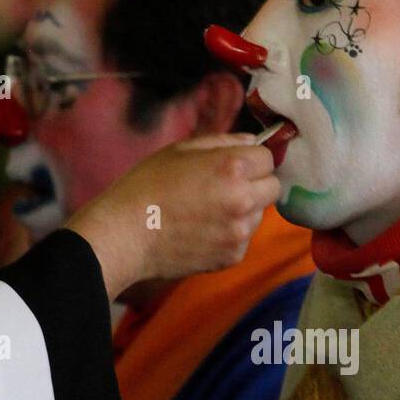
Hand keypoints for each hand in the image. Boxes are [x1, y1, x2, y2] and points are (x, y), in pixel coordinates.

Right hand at [64, 133, 280, 300]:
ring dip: (244, 210)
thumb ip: (221, 142)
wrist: (126, 234)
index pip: (268, 158)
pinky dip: (230, 234)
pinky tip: (202, 230)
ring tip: (208, 211)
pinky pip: (244, 239)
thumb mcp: (180, 149)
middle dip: (256, 184)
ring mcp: (240, 232)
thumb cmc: (146, 186)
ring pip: (259, 215)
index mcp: (233, 167)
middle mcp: (244, 200)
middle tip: (224, 187)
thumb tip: (252, 142)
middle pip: (273, 188)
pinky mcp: (233, 256)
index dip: (252, 160)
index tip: (234, 165)